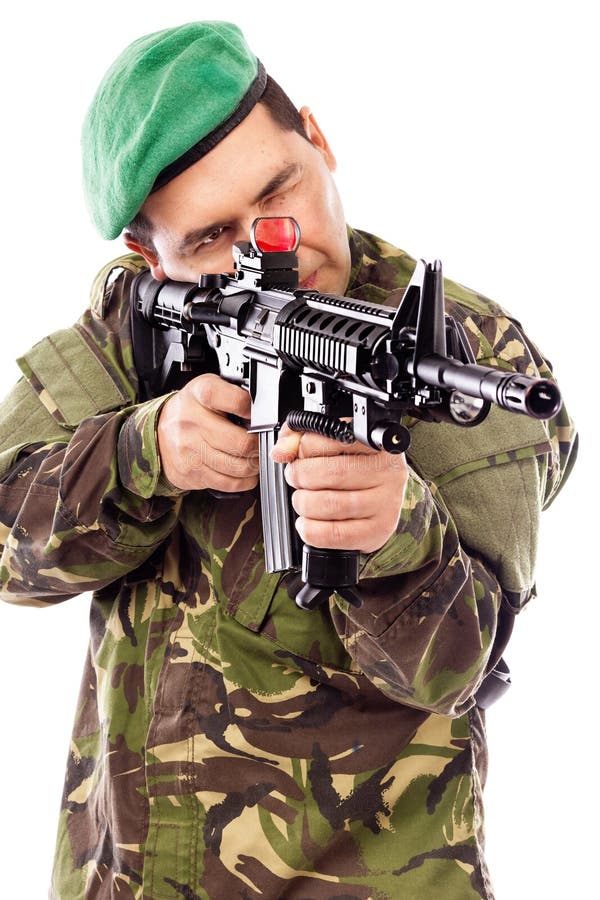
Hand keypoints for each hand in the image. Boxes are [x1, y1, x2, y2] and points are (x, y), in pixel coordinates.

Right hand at [157, 374, 258, 491]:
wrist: (157, 434)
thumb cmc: (191, 411)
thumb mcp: (209, 389)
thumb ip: (234, 395)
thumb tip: (262, 412)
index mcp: (201, 394)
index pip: (238, 401)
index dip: (254, 411)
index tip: (259, 416)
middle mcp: (193, 422)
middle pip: (242, 443)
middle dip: (258, 446)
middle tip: (261, 444)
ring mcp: (190, 450)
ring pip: (238, 466)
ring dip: (254, 465)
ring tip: (253, 458)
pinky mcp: (191, 473)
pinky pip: (229, 483)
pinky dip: (244, 480)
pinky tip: (244, 472)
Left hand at [270, 422, 407, 553]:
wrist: (377, 498)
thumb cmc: (351, 468)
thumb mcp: (327, 444)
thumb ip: (299, 439)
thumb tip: (281, 451)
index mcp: (376, 444)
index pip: (334, 440)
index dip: (305, 448)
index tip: (297, 456)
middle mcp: (387, 471)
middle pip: (332, 473)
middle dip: (301, 476)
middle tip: (295, 478)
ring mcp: (387, 502)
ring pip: (331, 504)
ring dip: (304, 503)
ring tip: (302, 499)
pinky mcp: (379, 529)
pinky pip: (337, 534)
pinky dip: (312, 530)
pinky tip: (307, 523)